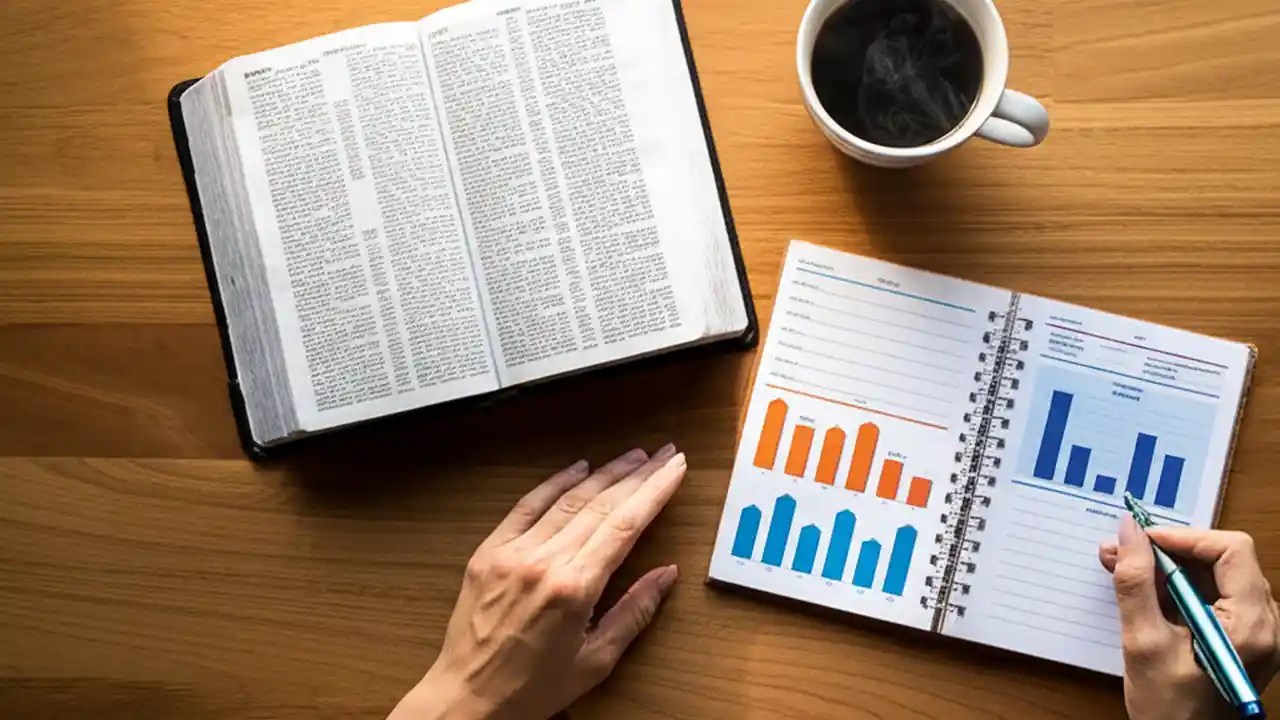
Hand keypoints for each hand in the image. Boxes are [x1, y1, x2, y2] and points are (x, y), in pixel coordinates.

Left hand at [390, 445, 686, 719]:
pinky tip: (577, 468)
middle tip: (663, 454)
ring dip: (604, 473)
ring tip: (632, 457)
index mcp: (574, 589)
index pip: (625, 524)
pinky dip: (553, 483)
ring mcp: (512, 553)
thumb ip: (635, 612)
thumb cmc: (531, 690)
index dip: (654, 492)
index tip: (674, 469)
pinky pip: (525, 506)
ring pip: (567, 499)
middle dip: (637, 475)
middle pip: (601, 504)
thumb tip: (666, 574)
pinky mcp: (488, 552)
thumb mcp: (596, 661)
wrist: (466, 699)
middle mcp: (543, 562)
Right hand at [1099, 518, 1279, 719]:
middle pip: (1224, 561)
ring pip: (1216, 577)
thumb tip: (1129, 531)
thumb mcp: (1144, 643)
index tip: (1141, 541)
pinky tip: (1144, 593)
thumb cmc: (1170, 710)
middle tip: (1121, 552)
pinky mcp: (1243, 640)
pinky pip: (1215, 598)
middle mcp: (1266, 624)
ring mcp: (1258, 633)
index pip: (1231, 550)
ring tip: (1123, 569)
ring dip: (1170, 569)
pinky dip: (1179, 589)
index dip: (1184, 537)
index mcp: (1252, 625)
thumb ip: (1136, 583)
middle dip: (1169, 552)